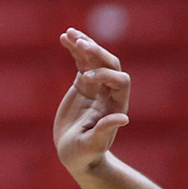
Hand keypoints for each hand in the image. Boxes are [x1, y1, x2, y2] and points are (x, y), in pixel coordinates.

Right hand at [55, 28, 130, 176]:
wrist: (75, 154)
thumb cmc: (84, 155)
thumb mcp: (91, 146)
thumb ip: (104, 132)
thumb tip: (123, 118)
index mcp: (115, 106)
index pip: (120, 81)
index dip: (105, 75)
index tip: (84, 79)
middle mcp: (109, 93)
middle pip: (111, 64)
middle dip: (98, 53)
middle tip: (81, 44)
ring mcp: (96, 86)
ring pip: (96, 59)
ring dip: (85, 44)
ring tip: (70, 34)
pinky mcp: (82, 84)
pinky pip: (81, 61)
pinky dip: (74, 48)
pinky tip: (64, 37)